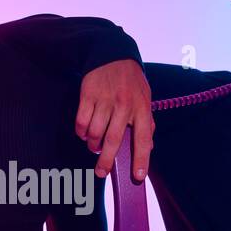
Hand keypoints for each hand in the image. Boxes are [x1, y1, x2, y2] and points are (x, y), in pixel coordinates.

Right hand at [75, 59, 153, 180]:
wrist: (112, 53)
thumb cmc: (130, 80)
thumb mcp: (145, 97)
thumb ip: (146, 121)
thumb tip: (148, 145)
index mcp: (142, 107)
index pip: (143, 139)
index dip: (141, 160)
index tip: (138, 177)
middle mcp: (124, 105)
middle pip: (113, 140)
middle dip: (107, 161)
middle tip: (101, 173)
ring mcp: (105, 100)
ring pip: (94, 133)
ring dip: (93, 144)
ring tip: (95, 146)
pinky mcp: (88, 95)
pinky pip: (81, 122)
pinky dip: (81, 132)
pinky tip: (85, 132)